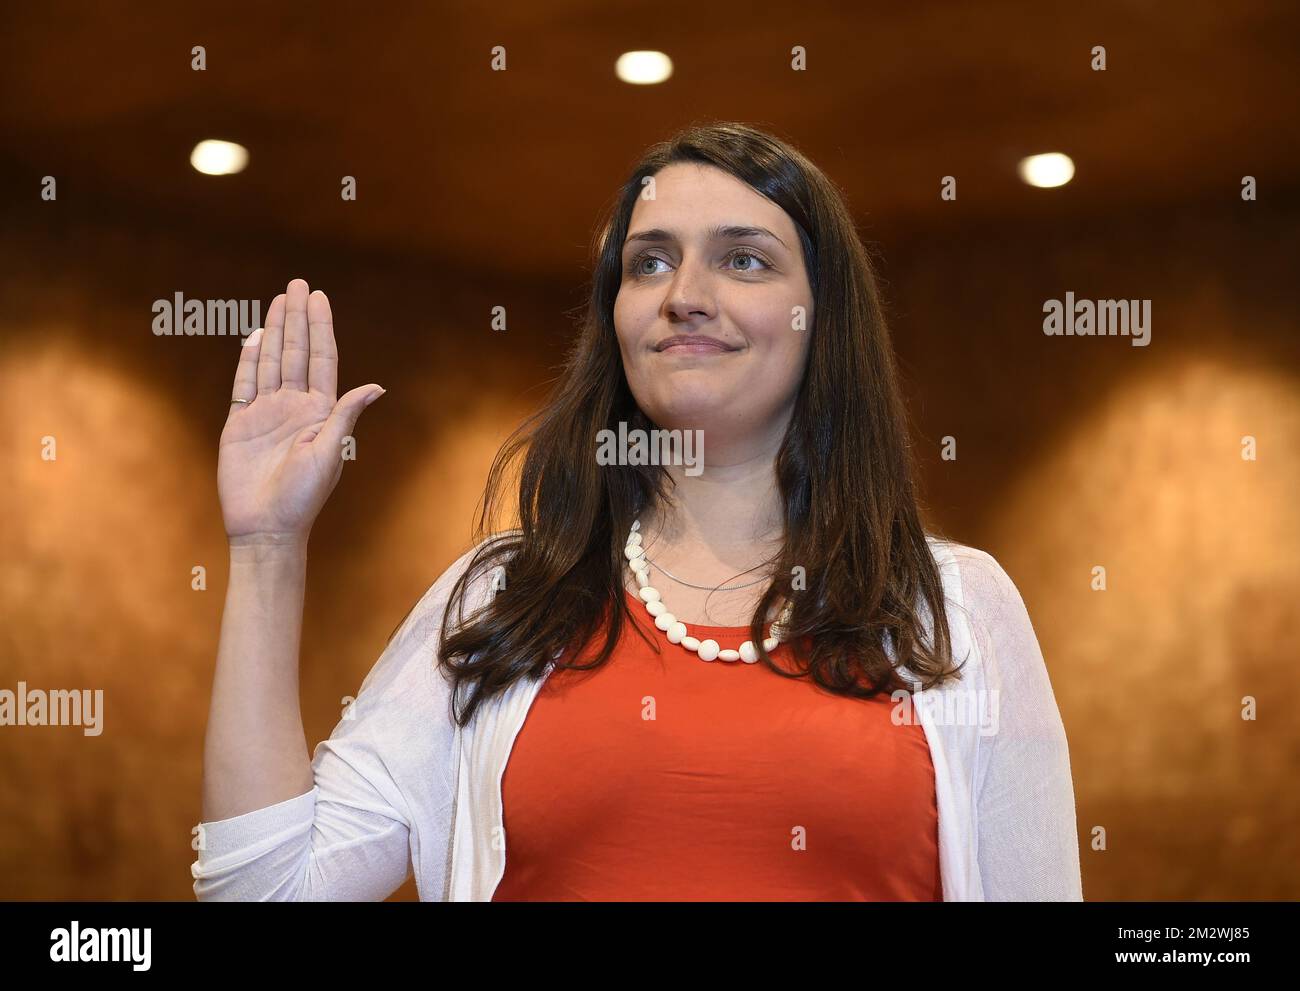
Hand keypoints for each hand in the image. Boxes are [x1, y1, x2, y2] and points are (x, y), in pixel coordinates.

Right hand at [218, 278, 383, 543]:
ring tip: (278, 300)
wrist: (266, 525)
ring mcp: (266, 413)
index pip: (321, 359)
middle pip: (295, 352)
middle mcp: (294, 407)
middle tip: (297, 284)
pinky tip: (253, 336)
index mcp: (320, 411)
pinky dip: (247, 360)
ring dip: (274, 331)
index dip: (320, 328)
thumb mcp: (330, 452)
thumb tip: (375, 387)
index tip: (318, 298)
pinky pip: (244, 384)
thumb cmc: (303, 496)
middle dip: (296, 318)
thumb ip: (345, 415)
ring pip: (270, 361)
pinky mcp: (240, 423)